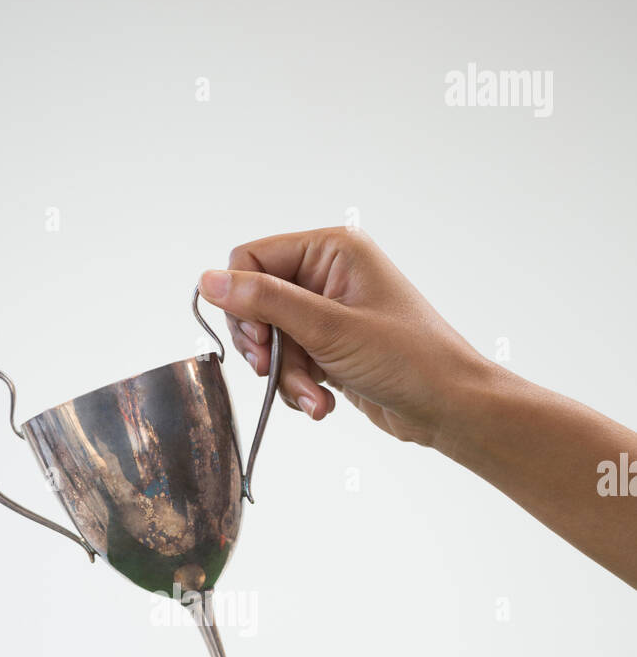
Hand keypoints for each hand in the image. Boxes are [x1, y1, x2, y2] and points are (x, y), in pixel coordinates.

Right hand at [198, 226, 490, 447]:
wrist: (449, 407)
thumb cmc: (408, 360)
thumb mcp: (329, 329)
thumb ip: (266, 302)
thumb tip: (207, 280)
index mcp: (331, 249)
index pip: (252, 259)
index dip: (243, 303)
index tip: (257, 344)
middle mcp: (327, 273)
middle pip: (256, 303)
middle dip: (266, 347)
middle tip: (273, 372)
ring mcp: (328, 312)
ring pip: (271, 340)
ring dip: (286, 376)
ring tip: (315, 399)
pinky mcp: (330, 346)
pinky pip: (290, 363)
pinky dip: (299, 387)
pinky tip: (322, 404)